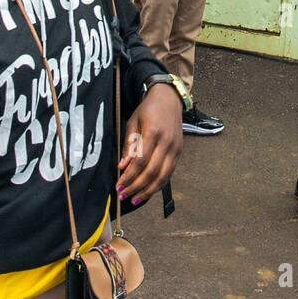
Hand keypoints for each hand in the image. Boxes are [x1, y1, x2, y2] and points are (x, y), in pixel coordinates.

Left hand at [116, 83, 182, 205]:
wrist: (169, 99)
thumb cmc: (148, 110)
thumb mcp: (133, 122)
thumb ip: (129, 145)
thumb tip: (122, 167)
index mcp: (154, 132)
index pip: (141, 161)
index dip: (129, 176)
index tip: (118, 185)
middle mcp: (167, 142)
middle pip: (152, 171)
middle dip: (136, 187)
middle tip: (123, 195)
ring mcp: (175, 148)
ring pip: (163, 176)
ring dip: (148, 190)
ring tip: (135, 199)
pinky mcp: (179, 152)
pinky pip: (169, 173)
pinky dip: (158, 184)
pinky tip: (148, 191)